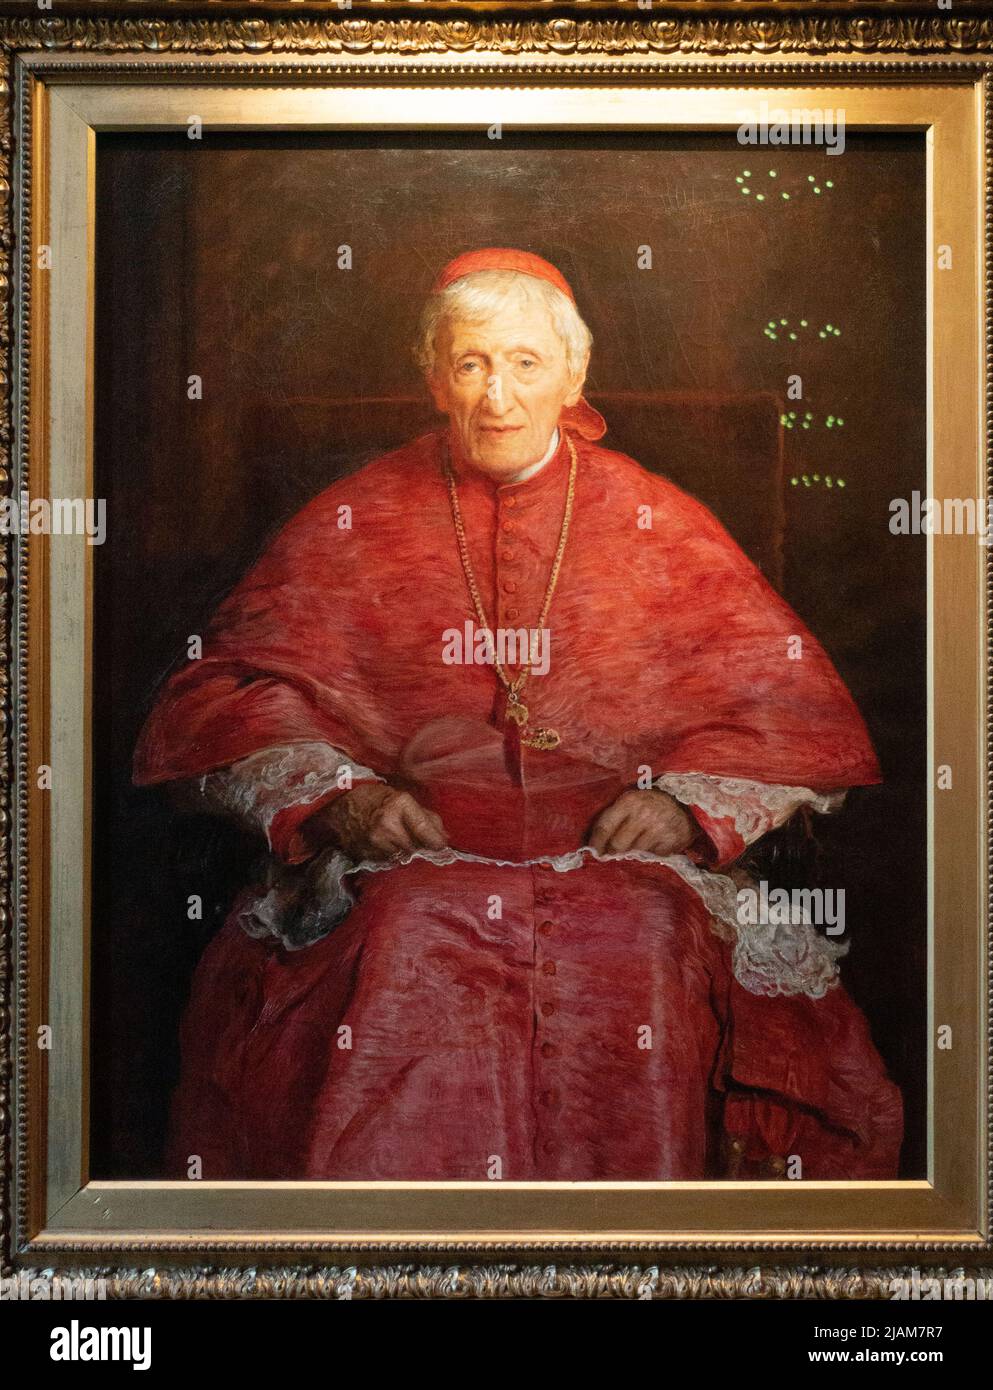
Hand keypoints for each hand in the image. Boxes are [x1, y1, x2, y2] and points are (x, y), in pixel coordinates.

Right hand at [310, 782, 447, 861]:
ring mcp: (374, 841)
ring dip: (405, 853)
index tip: (442, 847)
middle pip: (415, 847)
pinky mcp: (365, 853)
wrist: (341, 803)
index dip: (436, 841)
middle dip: (420, 847)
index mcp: (399, 805)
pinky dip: (391, 856)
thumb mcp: (404, 799)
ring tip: (398, 841)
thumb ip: (427, 818)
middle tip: (418, 842)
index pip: (424, 829)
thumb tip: (444, 838)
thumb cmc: (377, 798)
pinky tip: (386, 846)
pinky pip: (387, 861)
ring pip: (402, 857)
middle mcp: (387, 824)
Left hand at [588, 788, 695, 856]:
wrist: (686, 803)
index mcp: (629, 801)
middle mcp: (643, 815)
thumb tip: (595, 843)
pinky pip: (652, 856)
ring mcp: (658, 829)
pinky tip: (655, 843)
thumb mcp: (633, 800)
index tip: (593, 851)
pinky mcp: (671, 843)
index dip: (596, 842)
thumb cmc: (653, 802)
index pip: (605, 827)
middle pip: (617, 845)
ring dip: (633, 851)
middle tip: (613, 851)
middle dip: (613, 850)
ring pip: (634, 852)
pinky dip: (651, 853)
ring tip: (638, 843)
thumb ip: (615, 816)